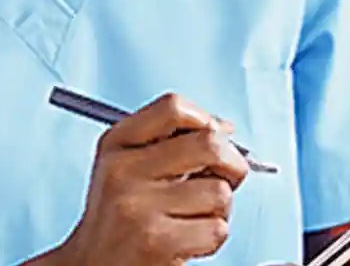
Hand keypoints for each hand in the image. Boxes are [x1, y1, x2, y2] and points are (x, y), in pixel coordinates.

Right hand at [53, 93, 250, 265]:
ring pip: (219, 192)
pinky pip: (216, 229)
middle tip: (226, 178)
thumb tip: (225, 128)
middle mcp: (123, 171)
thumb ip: (171, 141)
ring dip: (219, 209)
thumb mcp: (128, 166)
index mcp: (117, 144)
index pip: (175, 107)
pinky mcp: (157, 243)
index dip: (206, 119)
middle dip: (232, 163)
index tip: (211, 139)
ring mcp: (139, 207)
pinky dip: (211, 237)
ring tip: (193, 216)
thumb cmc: (118, 218)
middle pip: (209, 143)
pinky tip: (187, 240)